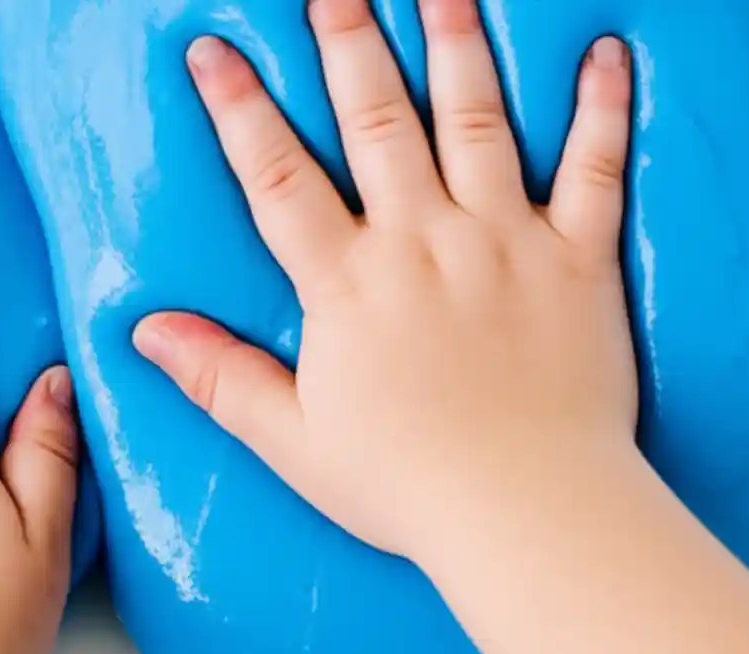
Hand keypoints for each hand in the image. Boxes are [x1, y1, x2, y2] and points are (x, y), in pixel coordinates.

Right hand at [138, 2, 748, 653]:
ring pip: (476, 120)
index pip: (277, 178)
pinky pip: (592, 168)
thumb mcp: (293, 439)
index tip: (212, 50)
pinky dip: (601, 108)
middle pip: (378, 121)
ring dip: (457, 44)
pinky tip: (603, 51)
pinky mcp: (577, 259)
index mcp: (348, 284)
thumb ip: (220, 375)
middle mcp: (423, 241)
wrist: (528, 511)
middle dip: (349, 44)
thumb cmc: (408, 484)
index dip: (239, 110)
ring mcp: (504, 241)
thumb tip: (144, 330)